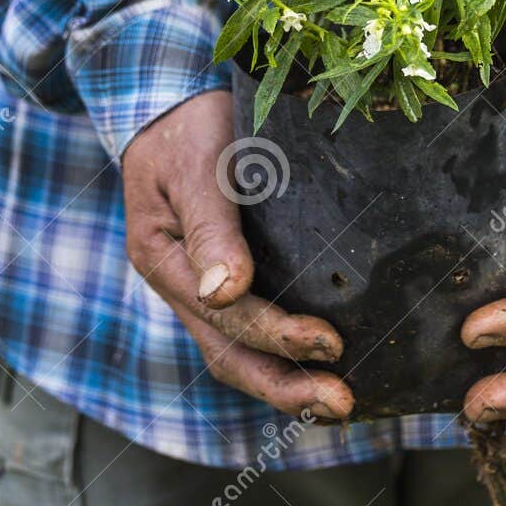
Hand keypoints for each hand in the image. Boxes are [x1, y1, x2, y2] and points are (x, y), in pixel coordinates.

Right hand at [121, 91, 353, 420]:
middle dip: (285, 386)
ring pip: (237, 352)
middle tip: (343, 404)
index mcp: (163, 258)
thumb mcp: (196, 163)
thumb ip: (210, 226)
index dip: (278, 335)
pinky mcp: (225, 278)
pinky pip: (249, 330)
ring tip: (340, 402)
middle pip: (227, 354)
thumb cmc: (190, 123)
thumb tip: (225, 291)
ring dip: (286, 382)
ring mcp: (200, 286)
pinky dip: (283, 355)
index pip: (224, 315)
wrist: (174, 101)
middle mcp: (180, 284)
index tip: (330, 342)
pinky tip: (325, 367)